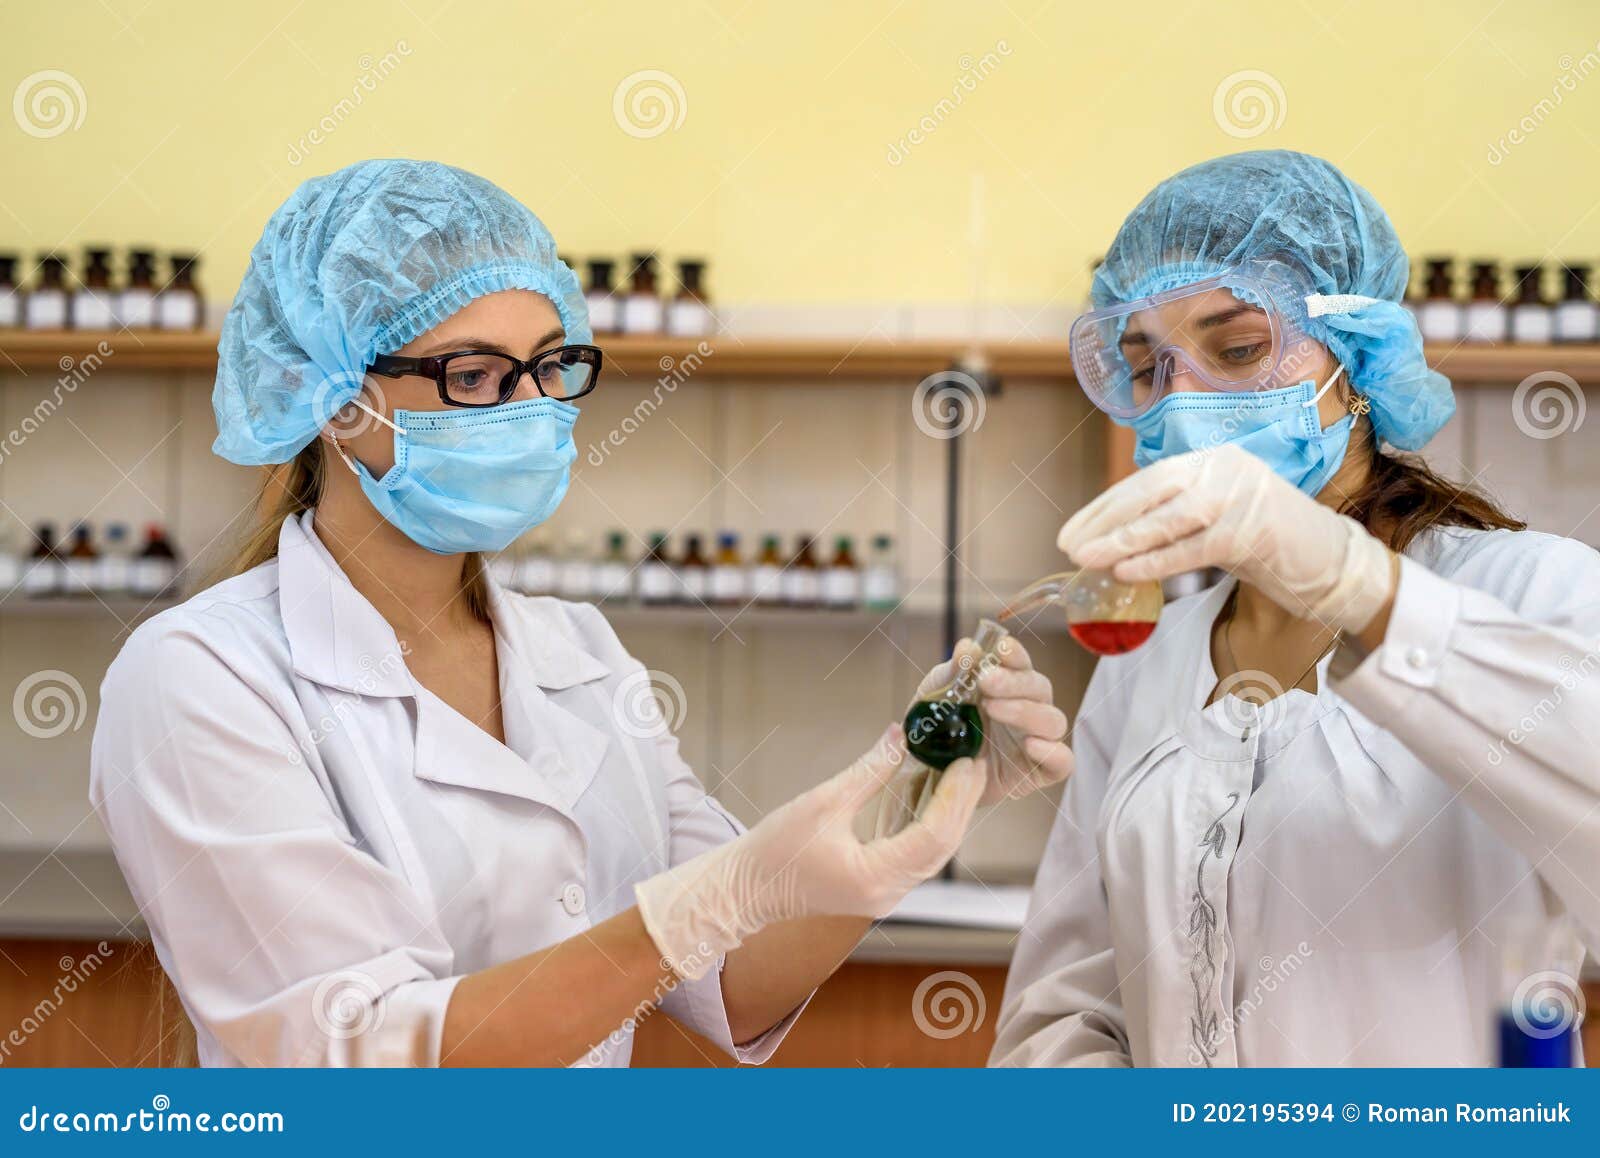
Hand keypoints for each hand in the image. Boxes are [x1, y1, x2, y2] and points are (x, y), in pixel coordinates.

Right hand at [634, 728, 983, 978]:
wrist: (746, 890)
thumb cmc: (775, 849)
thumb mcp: (823, 802)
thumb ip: (869, 770)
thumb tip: (901, 733)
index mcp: (875, 877)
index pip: (933, 836)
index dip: (954, 795)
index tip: (966, 760)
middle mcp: (888, 893)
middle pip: (942, 846)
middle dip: (961, 801)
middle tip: (974, 758)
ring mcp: (885, 894)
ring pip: (933, 852)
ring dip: (949, 811)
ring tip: (963, 770)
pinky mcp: (879, 885)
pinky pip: (916, 854)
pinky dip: (929, 822)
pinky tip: (932, 791)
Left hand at [916, 635, 1072, 803]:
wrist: (931, 775)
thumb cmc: (939, 730)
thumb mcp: (937, 697)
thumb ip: (953, 673)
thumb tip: (967, 647)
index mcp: (1008, 687)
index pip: (1020, 665)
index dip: (1015, 655)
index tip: (1001, 647)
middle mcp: (1028, 709)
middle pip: (1040, 688)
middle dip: (1014, 682)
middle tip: (986, 680)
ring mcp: (1036, 741)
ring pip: (1053, 720)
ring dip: (1026, 711)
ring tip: (992, 709)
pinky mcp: (1038, 772)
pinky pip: (1062, 762)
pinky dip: (1053, 753)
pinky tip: (1030, 745)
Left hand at [1056, 444, 1394, 632]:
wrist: (1336, 564)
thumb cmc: (1271, 546)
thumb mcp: (1217, 521)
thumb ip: (1175, 519)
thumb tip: (1112, 537)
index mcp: (1214, 460)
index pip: (1147, 480)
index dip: (1105, 507)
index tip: (1071, 532)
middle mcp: (1227, 468)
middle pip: (1152, 491)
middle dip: (1105, 520)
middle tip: (1067, 546)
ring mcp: (1243, 495)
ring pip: (1169, 516)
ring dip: (1123, 539)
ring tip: (1086, 559)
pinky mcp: (1255, 529)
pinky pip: (1195, 545)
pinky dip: (1157, 559)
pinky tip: (1126, 572)